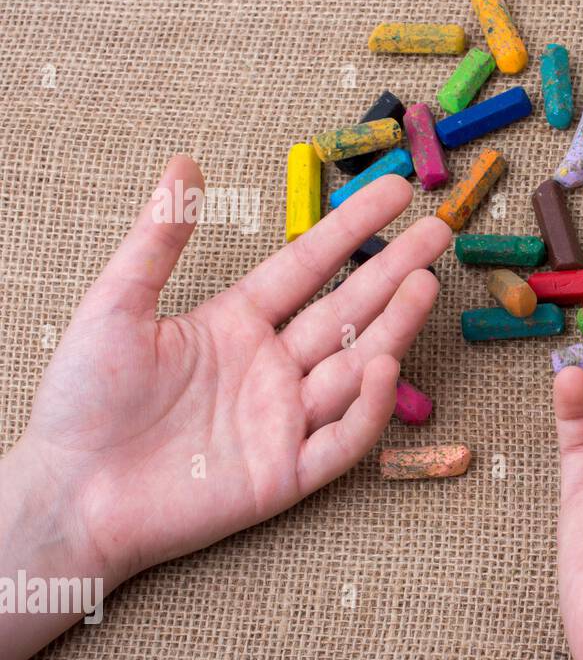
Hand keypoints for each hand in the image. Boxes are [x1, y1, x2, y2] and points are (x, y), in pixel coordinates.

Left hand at [0, 156, 448, 659]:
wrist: (68, 494)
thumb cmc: (83, 401)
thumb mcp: (114, 306)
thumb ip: (156, 239)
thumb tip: (184, 165)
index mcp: (237, 324)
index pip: (308, 266)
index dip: (351, 228)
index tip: (393, 190)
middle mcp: (271, 367)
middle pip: (347, 310)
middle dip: (393, 270)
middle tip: (438, 230)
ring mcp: (284, 420)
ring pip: (355, 368)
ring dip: (392, 327)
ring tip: (426, 284)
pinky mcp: (286, 474)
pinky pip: (341, 441)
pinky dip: (366, 408)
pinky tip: (381, 365)